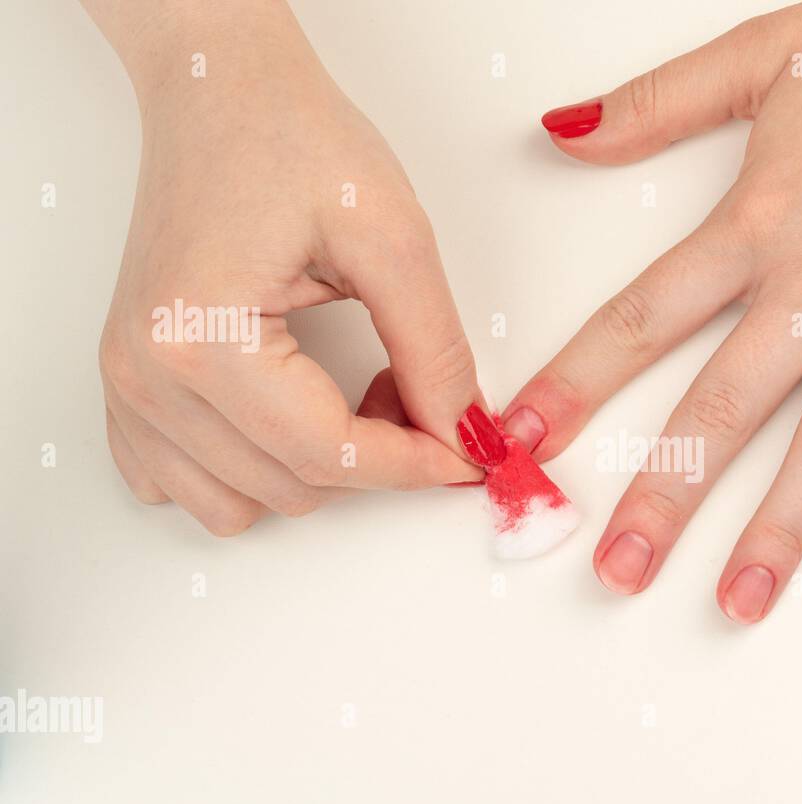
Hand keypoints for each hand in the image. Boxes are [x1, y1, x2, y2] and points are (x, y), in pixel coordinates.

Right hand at [87, 0, 481, 534]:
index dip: (416, 465)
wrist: (220, 94)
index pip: (329, 456)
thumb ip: (434, 351)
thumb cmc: (290, 139)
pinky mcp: (129, 388)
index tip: (469, 454)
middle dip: (374, 458)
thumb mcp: (392, 238)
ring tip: (351, 395)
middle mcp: (147, 375)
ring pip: (239, 505)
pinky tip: (293, 413)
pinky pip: (187, 487)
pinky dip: (252, 472)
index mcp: (201, 339)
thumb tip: (465, 435)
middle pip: (292, 488)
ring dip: (315, 471)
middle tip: (414, 389)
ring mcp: (127, 386)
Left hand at [504, 0, 801, 621]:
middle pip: (722, 407)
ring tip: (737, 600)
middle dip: (664, 497)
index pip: (641, 320)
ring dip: (779, 528)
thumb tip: (559, 130)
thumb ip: (655, 104)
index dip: (574, 384)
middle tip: (618, 572)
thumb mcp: (763, 54)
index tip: (520, 442)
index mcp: (756, 221)